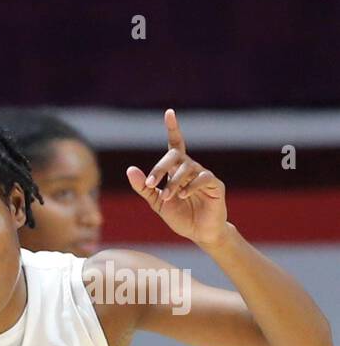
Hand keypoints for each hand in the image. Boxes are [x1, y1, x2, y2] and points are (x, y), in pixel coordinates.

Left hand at [126, 109, 228, 248]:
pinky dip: (191, 186)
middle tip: (150, 183)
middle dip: (160, 167)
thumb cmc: (179, 215)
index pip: (175, 144)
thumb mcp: (156, 202)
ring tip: (167, 197)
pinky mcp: (215, 185)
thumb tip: (130, 170)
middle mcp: (191, 168)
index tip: (169, 113)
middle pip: (176, 156)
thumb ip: (144, 187)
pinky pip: (203, 178)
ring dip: (173, 183)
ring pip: (187, 169)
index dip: (173, 128)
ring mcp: (204, 175)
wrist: (199, 233)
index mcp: (177, 170)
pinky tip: (182, 195)